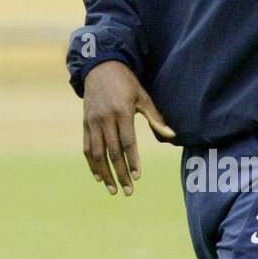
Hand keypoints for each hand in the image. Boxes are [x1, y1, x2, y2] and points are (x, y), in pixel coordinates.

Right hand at [82, 61, 174, 194]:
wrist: (100, 67)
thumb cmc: (126, 83)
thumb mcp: (143, 96)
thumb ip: (155, 118)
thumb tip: (172, 135)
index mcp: (122, 112)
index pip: (127, 142)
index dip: (132, 161)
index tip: (138, 177)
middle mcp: (105, 119)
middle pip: (113, 152)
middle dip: (120, 173)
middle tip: (128, 191)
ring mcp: (93, 122)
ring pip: (98, 154)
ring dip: (105, 174)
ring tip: (113, 190)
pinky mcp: (85, 124)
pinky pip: (87, 147)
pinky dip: (92, 164)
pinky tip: (99, 177)